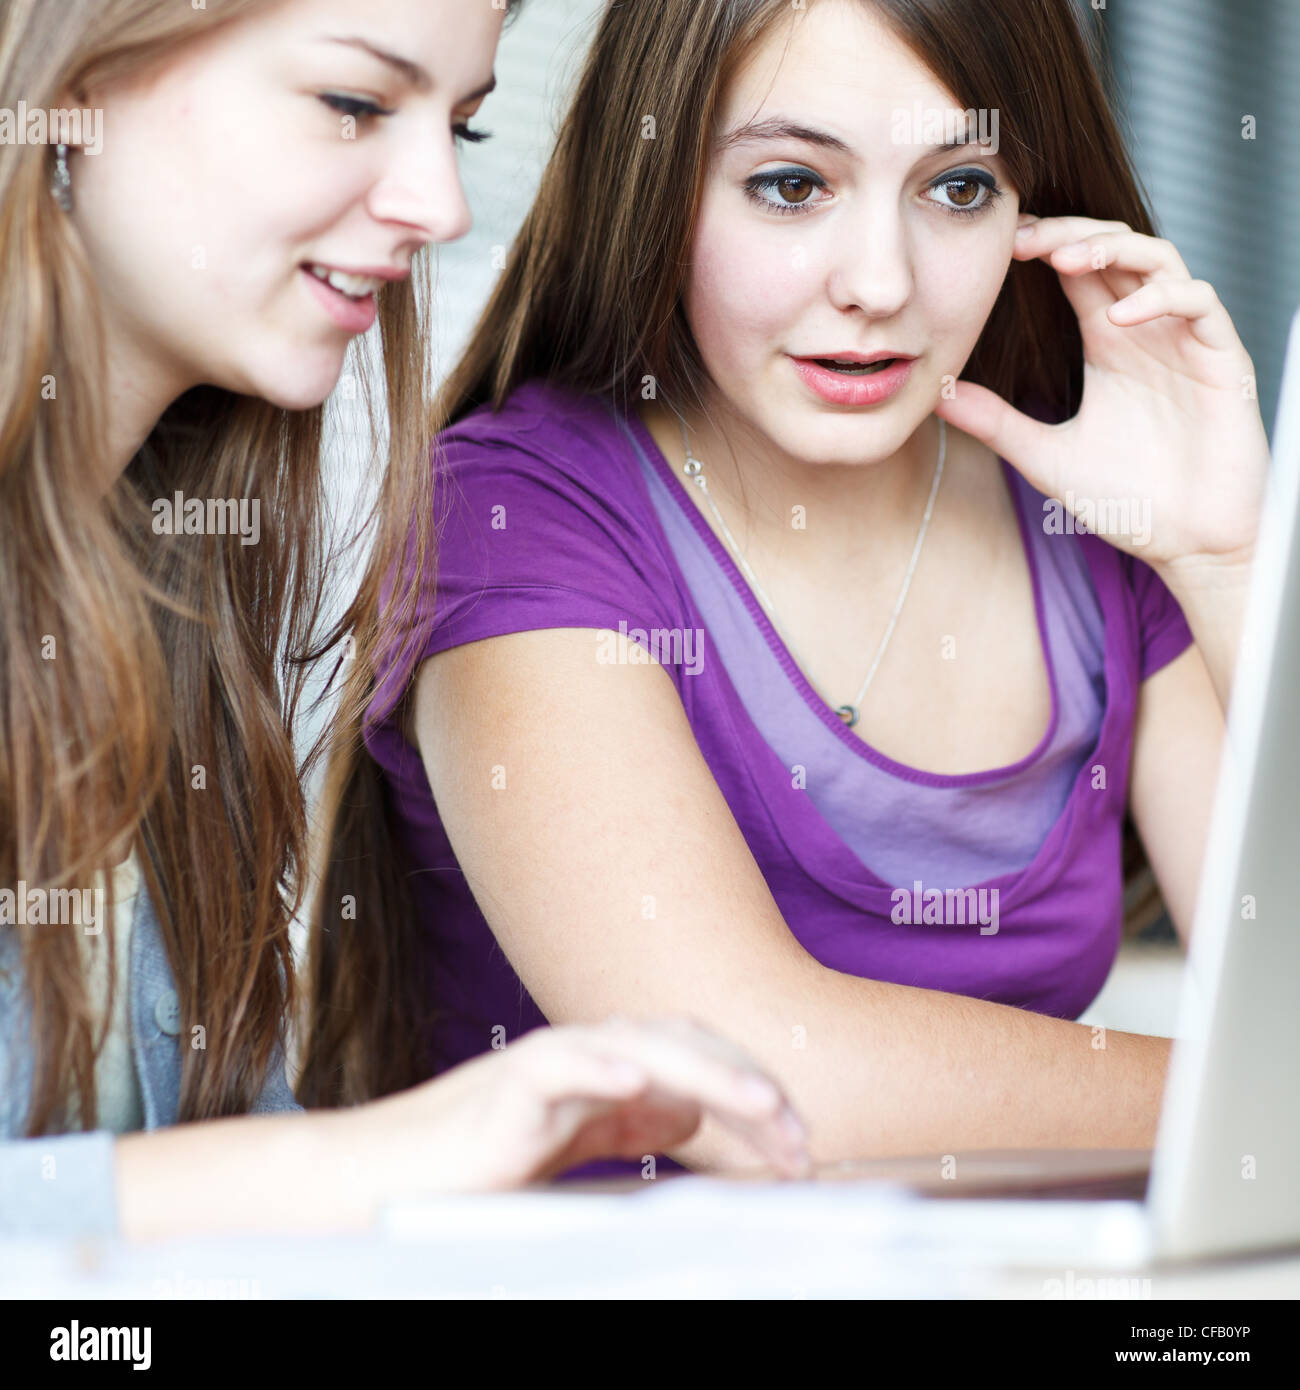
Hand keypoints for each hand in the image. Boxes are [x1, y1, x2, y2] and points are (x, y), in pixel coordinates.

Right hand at [357, 1015, 811, 1195]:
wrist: (379, 1180)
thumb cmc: (473, 1168)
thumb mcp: (572, 1147)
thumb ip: (627, 1125)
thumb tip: (690, 1111)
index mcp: (606, 1071)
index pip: (697, 1060)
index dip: (752, 1092)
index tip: (798, 1147)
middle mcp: (584, 1056)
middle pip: (682, 1043)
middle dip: (748, 1082)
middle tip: (798, 1136)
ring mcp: (544, 1068)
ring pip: (636, 1045)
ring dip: (704, 1071)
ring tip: (757, 1103)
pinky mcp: (502, 1095)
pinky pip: (554, 1067)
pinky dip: (596, 1067)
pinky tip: (636, 1082)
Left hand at [936, 214, 1267, 575]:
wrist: (1189, 544)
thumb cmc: (1130, 502)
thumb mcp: (1044, 457)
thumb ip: (996, 423)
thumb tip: (938, 396)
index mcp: (1107, 343)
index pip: (1079, 269)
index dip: (1045, 246)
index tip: (999, 247)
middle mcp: (1146, 332)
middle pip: (1115, 249)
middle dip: (1070, 233)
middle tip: (1022, 237)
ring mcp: (1186, 341)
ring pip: (1160, 260)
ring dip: (1114, 248)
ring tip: (1065, 258)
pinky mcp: (1223, 359)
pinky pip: (1199, 304)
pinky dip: (1160, 300)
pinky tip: (1118, 318)